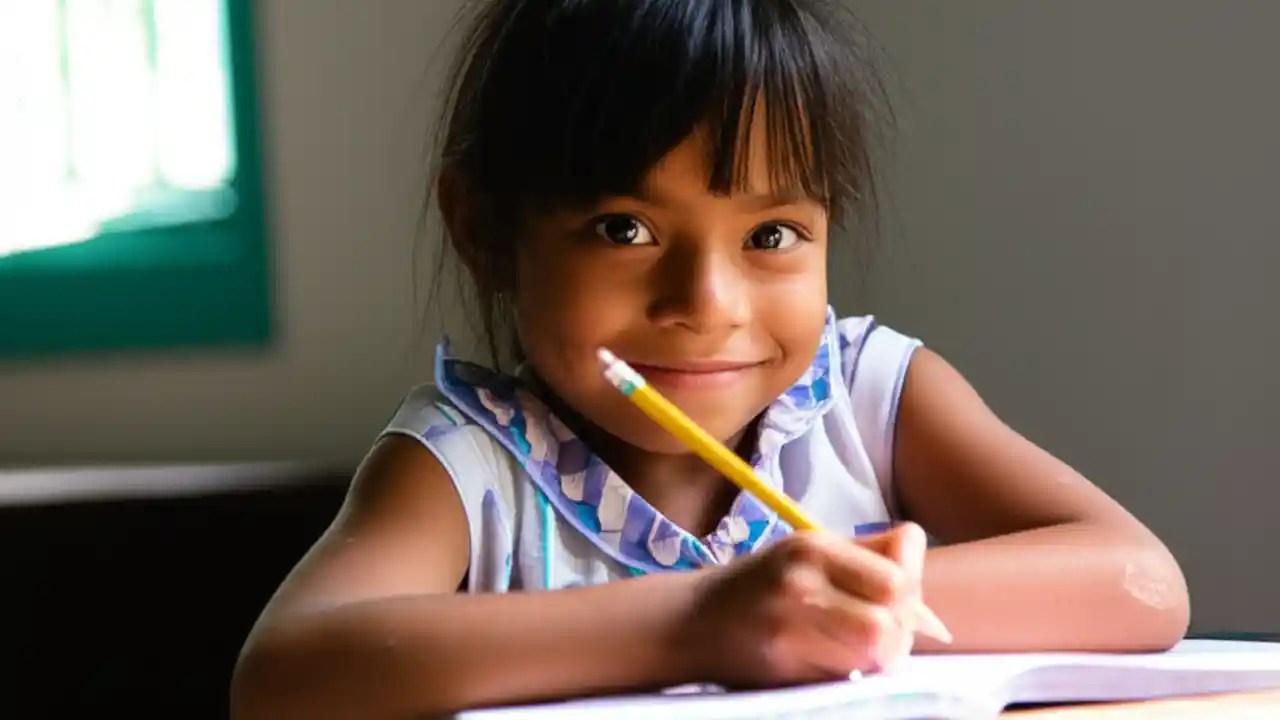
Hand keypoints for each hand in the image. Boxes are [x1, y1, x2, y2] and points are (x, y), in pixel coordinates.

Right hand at [681, 522, 928, 687]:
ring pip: (872, 657)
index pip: (896, 579)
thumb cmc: (762, 583)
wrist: (692, 622)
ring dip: (880, 657)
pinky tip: (839, 661)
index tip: (901, 601)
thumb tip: (918, 550)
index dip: (912, 595)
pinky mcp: (782, 668)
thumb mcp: (809, 550)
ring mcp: (789, 630)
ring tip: (865, 649)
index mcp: (813, 548)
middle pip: (890, 624)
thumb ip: (867, 550)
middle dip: (900, 633)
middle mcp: (801, 585)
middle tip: (889, 632)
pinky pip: (844, 677)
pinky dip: (853, 672)